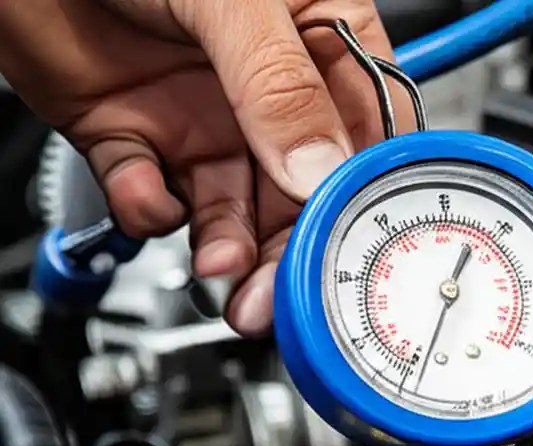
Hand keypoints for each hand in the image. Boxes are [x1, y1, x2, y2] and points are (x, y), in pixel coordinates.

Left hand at [0, 0, 410, 335]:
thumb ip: (279, 85)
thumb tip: (320, 168)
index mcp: (319, 38)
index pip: (367, 131)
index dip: (364, 191)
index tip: (352, 240)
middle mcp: (268, 90)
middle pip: (304, 192)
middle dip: (293, 246)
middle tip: (281, 290)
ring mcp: (203, 117)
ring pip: (235, 209)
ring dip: (229, 246)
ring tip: (220, 266)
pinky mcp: (137, 137)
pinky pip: (152, 197)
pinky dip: (148, 210)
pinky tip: (146, 194)